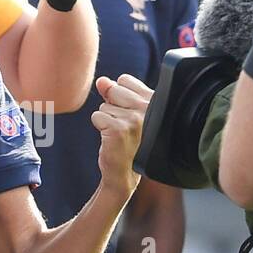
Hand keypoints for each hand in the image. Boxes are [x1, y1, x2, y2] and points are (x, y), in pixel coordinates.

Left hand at [93, 73, 150, 198]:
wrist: (125, 172)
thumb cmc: (128, 142)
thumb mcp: (126, 113)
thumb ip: (115, 93)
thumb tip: (101, 81)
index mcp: (154, 101)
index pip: (125, 80)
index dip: (120, 95)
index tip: (129, 113)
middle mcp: (148, 109)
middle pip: (114, 90)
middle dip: (112, 106)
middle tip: (124, 126)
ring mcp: (134, 119)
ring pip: (104, 105)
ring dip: (106, 119)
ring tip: (120, 134)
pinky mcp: (118, 129)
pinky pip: (97, 116)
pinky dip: (100, 127)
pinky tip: (112, 139)